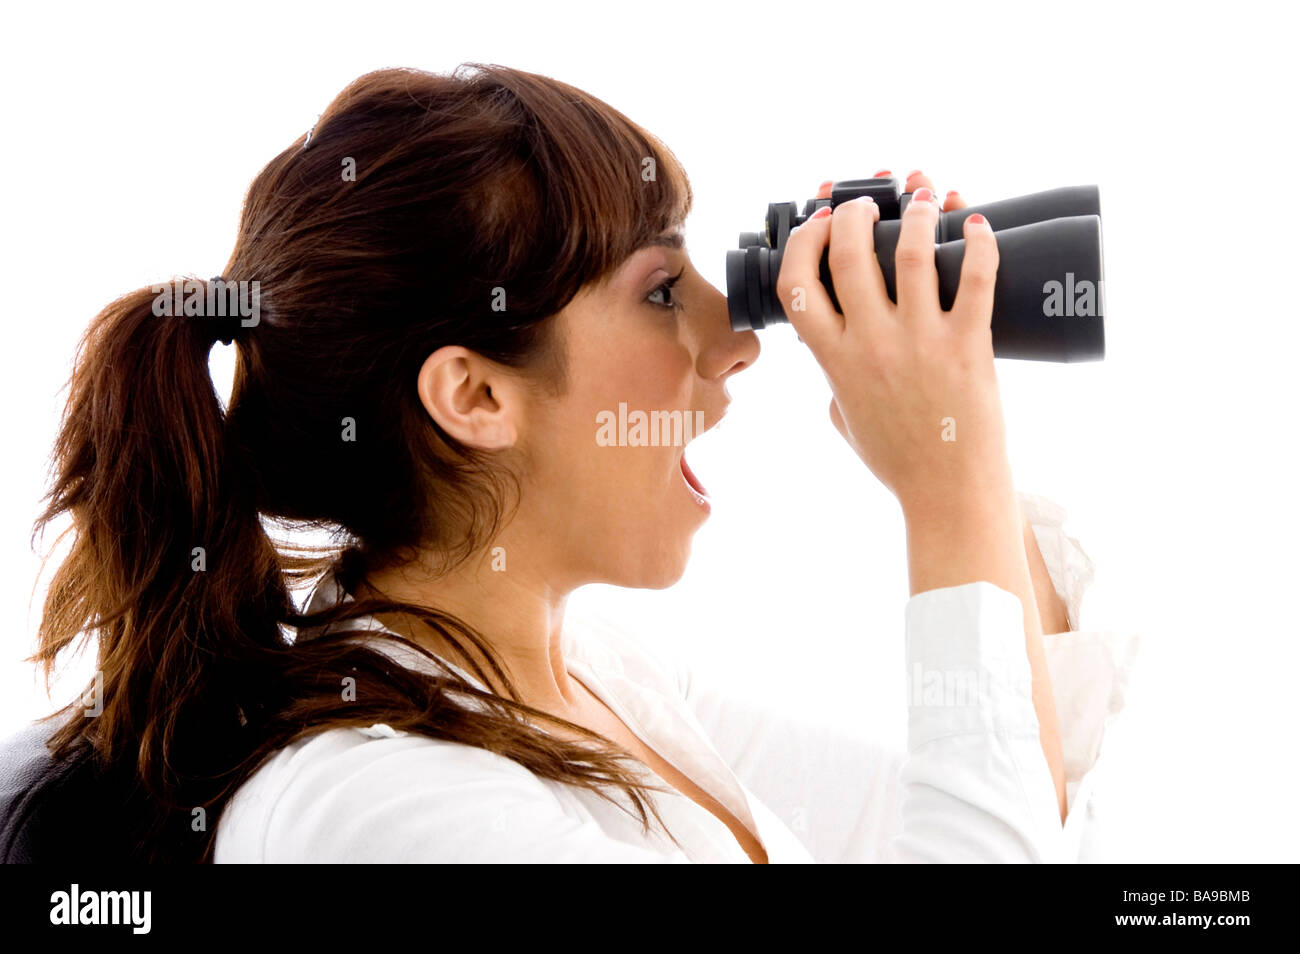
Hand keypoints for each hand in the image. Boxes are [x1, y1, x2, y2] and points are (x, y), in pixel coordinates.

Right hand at [781, 170, 1011, 516]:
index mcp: (833, 360)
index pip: (797, 284)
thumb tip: (839, 357)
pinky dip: (978, 241)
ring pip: (911, 251)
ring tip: (926, 198)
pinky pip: (976, 277)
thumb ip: (835, 381)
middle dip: (856, 212)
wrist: (948, 493)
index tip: (819, 223)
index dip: (804, 242)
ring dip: (918, 212)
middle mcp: (870, 344)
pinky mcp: (968, 345)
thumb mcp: (846, 420)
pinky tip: (977, 224)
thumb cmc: (898, 460)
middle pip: (848, 252)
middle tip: (872, 204)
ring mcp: (919, 342)